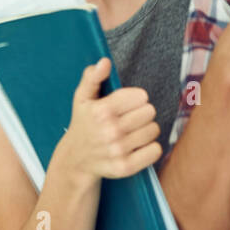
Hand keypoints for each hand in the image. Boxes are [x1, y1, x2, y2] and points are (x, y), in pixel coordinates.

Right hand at [52, 58, 161, 181]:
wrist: (75, 161)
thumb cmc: (83, 125)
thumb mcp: (82, 98)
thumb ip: (92, 77)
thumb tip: (104, 62)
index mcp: (102, 110)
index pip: (141, 96)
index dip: (136, 98)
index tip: (126, 105)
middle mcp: (110, 130)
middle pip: (150, 112)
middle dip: (141, 113)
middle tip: (129, 119)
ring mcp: (118, 150)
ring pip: (154, 130)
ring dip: (146, 130)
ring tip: (132, 132)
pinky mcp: (125, 167)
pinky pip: (155, 151)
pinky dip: (150, 148)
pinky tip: (138, 146)